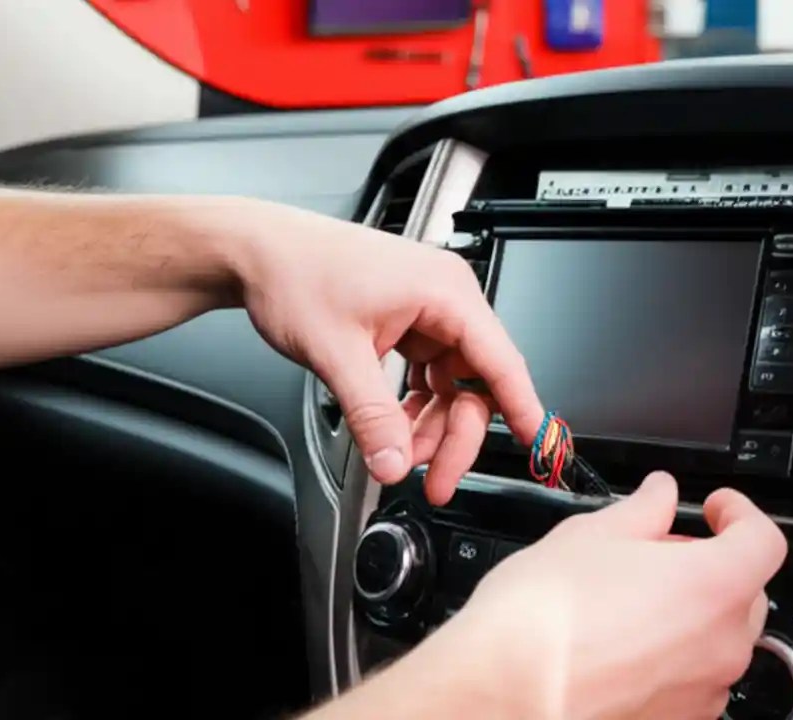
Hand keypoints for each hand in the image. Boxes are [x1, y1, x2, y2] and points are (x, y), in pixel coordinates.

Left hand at [232, 203, 544, 502]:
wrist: (257, 251)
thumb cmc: (296, 271)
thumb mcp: (336, 352)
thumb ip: (373, 415)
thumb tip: (395, 460)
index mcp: (445, 292)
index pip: (500, 361)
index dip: (521, 407)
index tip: (535, 444)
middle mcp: (445, 299)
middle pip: (474, 384)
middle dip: (455, 437)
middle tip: (435, 480)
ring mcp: (427, 313)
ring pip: (450, 387)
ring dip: (431, 428)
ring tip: (400, 457)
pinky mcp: (407, 324)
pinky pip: (427, 378)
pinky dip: (413, 409)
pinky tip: (393, 430)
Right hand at [444, 473, 787, 718]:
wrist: (502, 695)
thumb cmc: (541, 621)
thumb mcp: (590, 536)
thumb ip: (642, 510)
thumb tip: (659, 496)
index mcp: (712, 585)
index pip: (764, 540)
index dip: (741, 515)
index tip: (715, 509)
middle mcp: (719, 645)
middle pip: (745, 592)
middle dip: (711, 564)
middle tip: (658, 551)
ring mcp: (701, 692)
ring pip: (718, 639)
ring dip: (690, 614)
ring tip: (629, 599)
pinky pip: (692, 680)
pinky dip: (671, 657)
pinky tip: (621, 643)